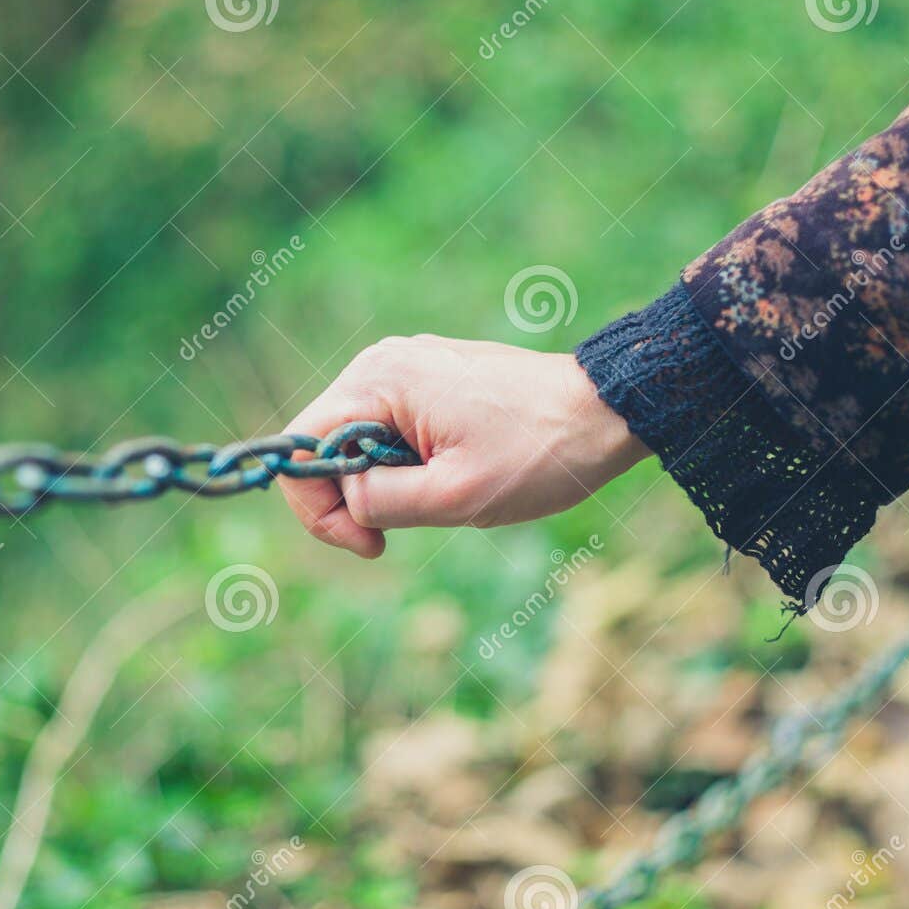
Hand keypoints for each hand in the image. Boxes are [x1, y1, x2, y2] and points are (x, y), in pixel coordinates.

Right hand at [279, 335, 649, 556]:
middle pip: (322, 443)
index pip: (300, 448)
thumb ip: (379, 500)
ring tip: (439, 494)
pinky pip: (388, 429)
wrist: (609, 410)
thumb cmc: (537, 454)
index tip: (372, 545)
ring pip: (356, 440)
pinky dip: (404, 463)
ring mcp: (407, 365)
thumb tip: (344, 498)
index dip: (319, 510)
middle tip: (401, 533)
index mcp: (379, 382)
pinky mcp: (430, 377)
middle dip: (351, 498)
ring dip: (382, 482)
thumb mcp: (453, 497)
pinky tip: (450, 473)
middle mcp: (381, 363)